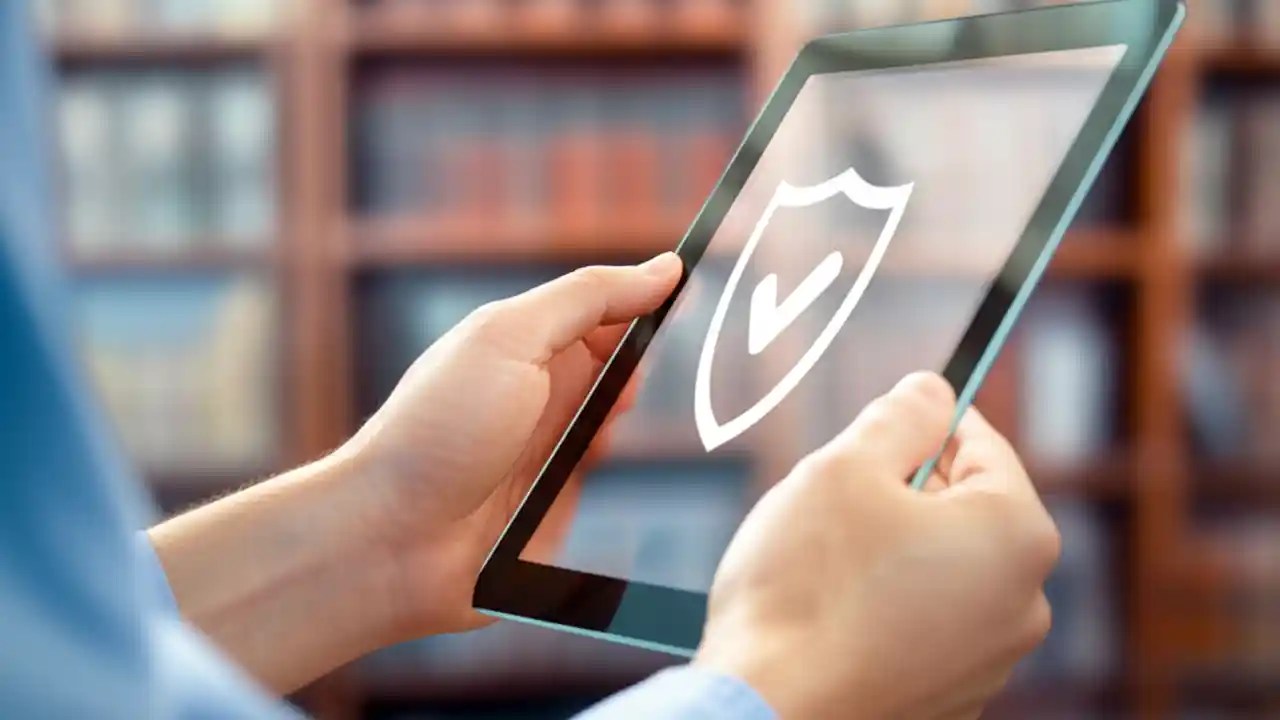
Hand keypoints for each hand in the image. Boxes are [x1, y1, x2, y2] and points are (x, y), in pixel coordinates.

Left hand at [339, 253, 682, 640]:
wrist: (388, 539)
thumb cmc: (438, 426)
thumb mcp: (512, 337)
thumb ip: (589, 299)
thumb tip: (664, 267)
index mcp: (524, 342)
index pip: (606, 311)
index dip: (647, 304)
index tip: (691, 297)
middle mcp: (537, 394)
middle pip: (620, 373)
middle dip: (634, 381)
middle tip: (612, 397)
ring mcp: (546, 455)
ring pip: (617, 434)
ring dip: (615, 439)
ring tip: (577, 451)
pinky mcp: (554, 512)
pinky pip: (605, 491)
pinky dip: (608, 487)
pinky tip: (585, 492)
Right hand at [694, 373, 1059, 719]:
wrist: (769, 712)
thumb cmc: (806, 589)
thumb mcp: (844, 466)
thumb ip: (899, 416)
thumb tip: (931, 391)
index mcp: (1015, 534)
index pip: (979, 443)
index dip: (922, 425)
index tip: (878, 427)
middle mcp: (1023, 604)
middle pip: (962, 509)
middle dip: (901, 494)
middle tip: (836, 505)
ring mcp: (989, 661)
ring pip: (939, 569)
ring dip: (890, 552)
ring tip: (825, 566)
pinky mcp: (949, 700)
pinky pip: (922, 626)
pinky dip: (884, 610)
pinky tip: (832, 615)